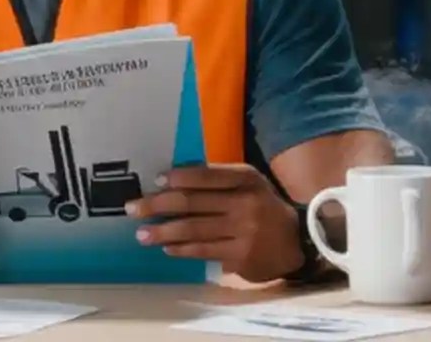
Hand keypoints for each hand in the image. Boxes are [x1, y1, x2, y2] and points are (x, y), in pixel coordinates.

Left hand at [124, 164, 303, 282]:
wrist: (298, 240)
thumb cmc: (261, 206)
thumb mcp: (248, 183)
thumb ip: (217, 179)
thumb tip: (171, 178)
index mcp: (245, 179)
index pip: (205, 175)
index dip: (178, 177)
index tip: (155, 180)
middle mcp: (244, 203)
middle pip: (191, 202)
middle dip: (157, 205)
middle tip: (132, 208)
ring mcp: (243, 230)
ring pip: (193, 229)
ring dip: (163, 231)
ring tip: (141, 234)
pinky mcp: (241, 255)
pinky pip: (203, 250)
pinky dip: (181, 249)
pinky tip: (166, 248)